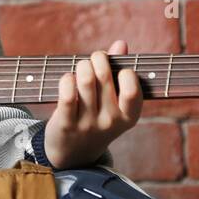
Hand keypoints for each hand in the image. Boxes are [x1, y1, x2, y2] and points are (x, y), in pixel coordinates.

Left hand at [42, 39, 141, 169]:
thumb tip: (120, 44)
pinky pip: (67, 96)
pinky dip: (66, 80)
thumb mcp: (114, 102)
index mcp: (128, 117)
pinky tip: (67, 78)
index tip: (118, 69)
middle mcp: (110, 122)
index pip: (133, 91)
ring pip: (85, 82)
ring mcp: (88, 124)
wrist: (74, 154)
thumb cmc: (97, 117)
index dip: (125, 72)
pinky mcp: (66, 125)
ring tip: (81, 67)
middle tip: (94, 59)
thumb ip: (118, 72)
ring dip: (82, 66)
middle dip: (98, 59)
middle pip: (104, 77)